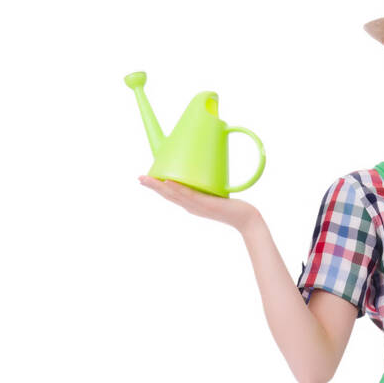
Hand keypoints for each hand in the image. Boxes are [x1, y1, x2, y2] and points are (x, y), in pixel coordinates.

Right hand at [137, 175, 256, 232]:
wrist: (245, 219)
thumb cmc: (232, 206)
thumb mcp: (215, 194)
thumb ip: (209, 182)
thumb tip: (206, 163)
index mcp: (190, 203)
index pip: (170, 194)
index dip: (156, 186)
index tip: (144, 178)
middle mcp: (191, 206)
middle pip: (167, 195)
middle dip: (152, 186)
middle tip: (138, 178)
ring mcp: (197, 206)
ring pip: (174, 195)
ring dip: (159, 186)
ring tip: (146, 178)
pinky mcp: (206, 204)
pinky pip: (189, 195)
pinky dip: (177, 189)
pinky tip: (168, 183)